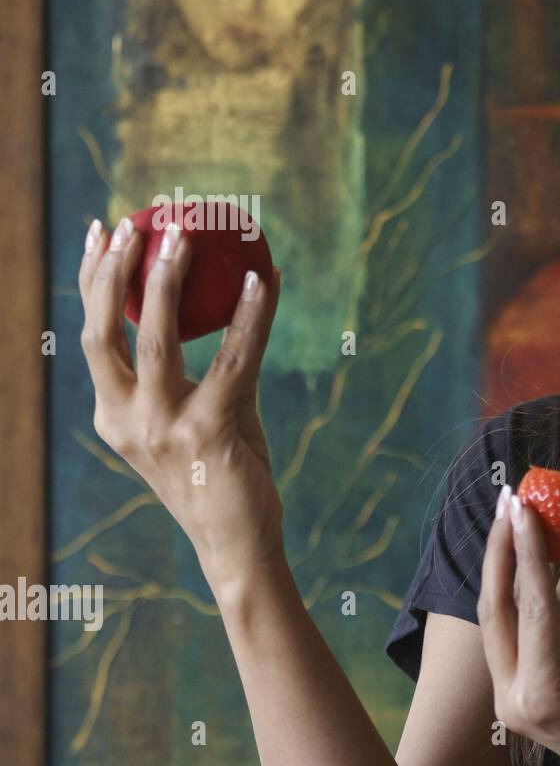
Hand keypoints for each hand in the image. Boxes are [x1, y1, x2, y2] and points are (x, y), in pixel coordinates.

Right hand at [78, 217, 284, 594]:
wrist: (238, 543)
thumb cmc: (224, 474)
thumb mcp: (208, 413)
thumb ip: (218, 362)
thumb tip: (250, 288)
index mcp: (114, 413)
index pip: (93, 335)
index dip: (94, 279)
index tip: (103, 232)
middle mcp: (126, 418)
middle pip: (104, 331)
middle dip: (114, 270)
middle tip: (136, 221)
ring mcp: (162, 428)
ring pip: (155, 339)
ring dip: (167, 280)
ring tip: (184, 234)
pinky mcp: (208, 432)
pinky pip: (231, 360)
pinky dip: (247, 316)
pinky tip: (260, 281)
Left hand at [477, 484, 559, 765]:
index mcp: (539, 692)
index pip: (530, 608)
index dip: (529, 551)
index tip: (525, 506)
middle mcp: (511, 697)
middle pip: (497, 609)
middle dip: (503, 552)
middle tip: (509, 503)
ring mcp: (510, 696)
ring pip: (503, 619)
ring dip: (512, 569)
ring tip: (519, 517)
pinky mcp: (520, 688)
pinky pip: (519, 632)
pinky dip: (530, 595)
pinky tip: (540, 556)